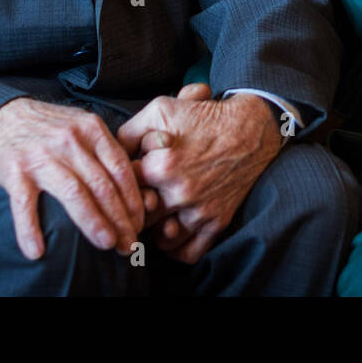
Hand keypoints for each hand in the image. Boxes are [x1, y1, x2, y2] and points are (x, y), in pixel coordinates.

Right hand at [0, 97, 144, 259]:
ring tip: (107, 244)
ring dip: (93, 222)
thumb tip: (131, 187)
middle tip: (128, 244)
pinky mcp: (15, 171)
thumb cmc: (50, 127)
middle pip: (103, 185)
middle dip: (120, 219)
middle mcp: (70, 141)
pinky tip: (37, 252)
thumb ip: (104, 150)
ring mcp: (42, 156)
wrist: (3, 115)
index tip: (139, 224)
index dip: (133, 201)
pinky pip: (24, 205)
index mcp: (91, 130)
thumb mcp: (82, 126)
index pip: (121, 170)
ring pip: (74, 194)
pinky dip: (29, 229)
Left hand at [118, 84, 280, 263]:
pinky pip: (188, 253)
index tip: (129, 176)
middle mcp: (180, 193)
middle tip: (138, 199)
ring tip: (153, 217)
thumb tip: (111, 154)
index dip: (122, 181)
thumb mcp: (161, 109)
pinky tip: (170, 233)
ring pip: (160, 239)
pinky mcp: (217, 222)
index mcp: (162, 167)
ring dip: (153, 231)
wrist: (250, 129)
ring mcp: (200, 211)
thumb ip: (129, 131)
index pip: (123, 187)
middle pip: (139, 216)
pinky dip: (175, 248)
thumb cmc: (203, 116)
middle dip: (136, 208)